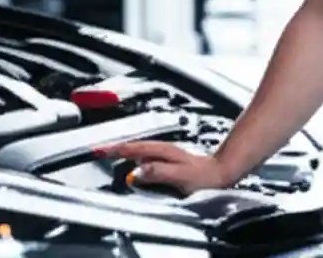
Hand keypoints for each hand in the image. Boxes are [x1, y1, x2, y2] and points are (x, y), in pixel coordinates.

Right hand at [94, 141, 233, 194]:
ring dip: (125, 151)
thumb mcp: (179, 176)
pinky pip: (147, 155)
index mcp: (163, 151)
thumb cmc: (204, 177)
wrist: (222, 173)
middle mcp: (164, 149)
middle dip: (117, 147)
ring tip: (112, 153)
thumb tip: (137, 171)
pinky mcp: (170, 159)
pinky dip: (136, 156)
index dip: (116, 149)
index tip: (100, 150)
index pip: (134, 148)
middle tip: (100, 151)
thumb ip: (158, 172)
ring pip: (140, 149)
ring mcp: (167, 153)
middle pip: (134, 146)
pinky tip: (135, 161)